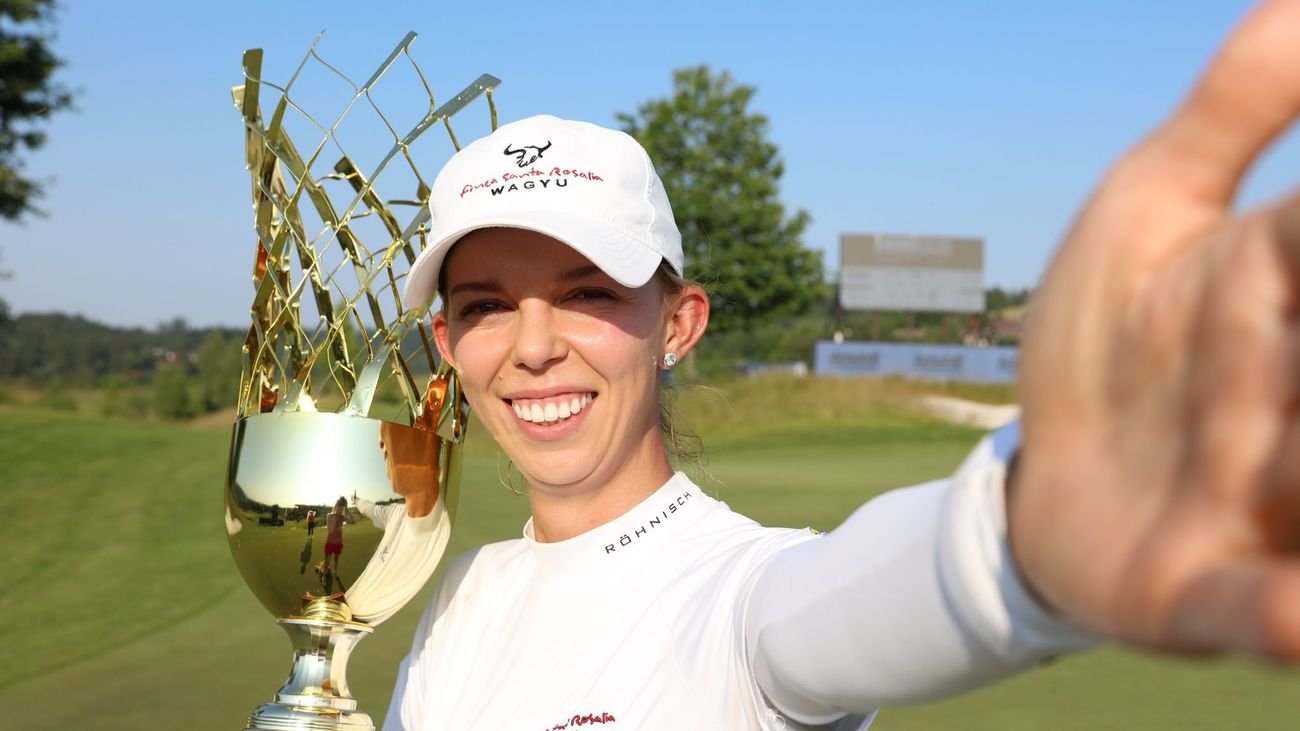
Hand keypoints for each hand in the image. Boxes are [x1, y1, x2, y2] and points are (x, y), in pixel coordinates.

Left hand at [1012, 0, 1299, 658]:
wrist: (1038, 478)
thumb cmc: (1104, 343)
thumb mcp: (1146, 211)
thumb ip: (1227, 113)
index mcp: (1284, 285)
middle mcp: (1297, 393)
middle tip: (1295, 355)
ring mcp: (1263, 501)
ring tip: (1296, 458)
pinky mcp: (1206, 589)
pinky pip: (1261, 609)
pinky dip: (1283, 616)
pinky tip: (1294, 615)